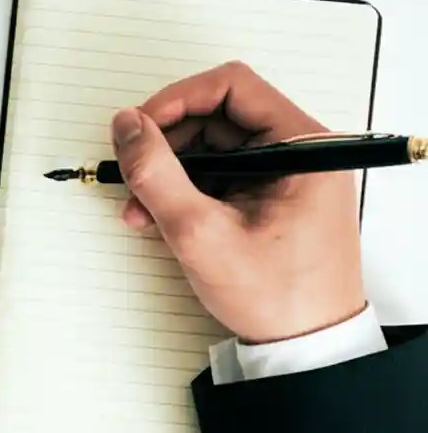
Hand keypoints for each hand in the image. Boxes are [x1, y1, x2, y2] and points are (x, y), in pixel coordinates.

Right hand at [110, 61, 366, 343]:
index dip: (176, 99)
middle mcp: (296, 152)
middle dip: (164, 146)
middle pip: (214, 117)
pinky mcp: (268, 195)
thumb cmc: (276, 297)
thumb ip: (156, 174)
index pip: (232, 86)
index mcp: (302, 147)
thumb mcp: (201, 233)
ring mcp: (282, 174)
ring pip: (208, 147)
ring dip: (166, 173)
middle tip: (131, 175)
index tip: (139, 127)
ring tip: (141, 210)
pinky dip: (182, 192)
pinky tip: (160, 219)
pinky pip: (215, 174)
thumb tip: (126, 126)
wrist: (306, 346)